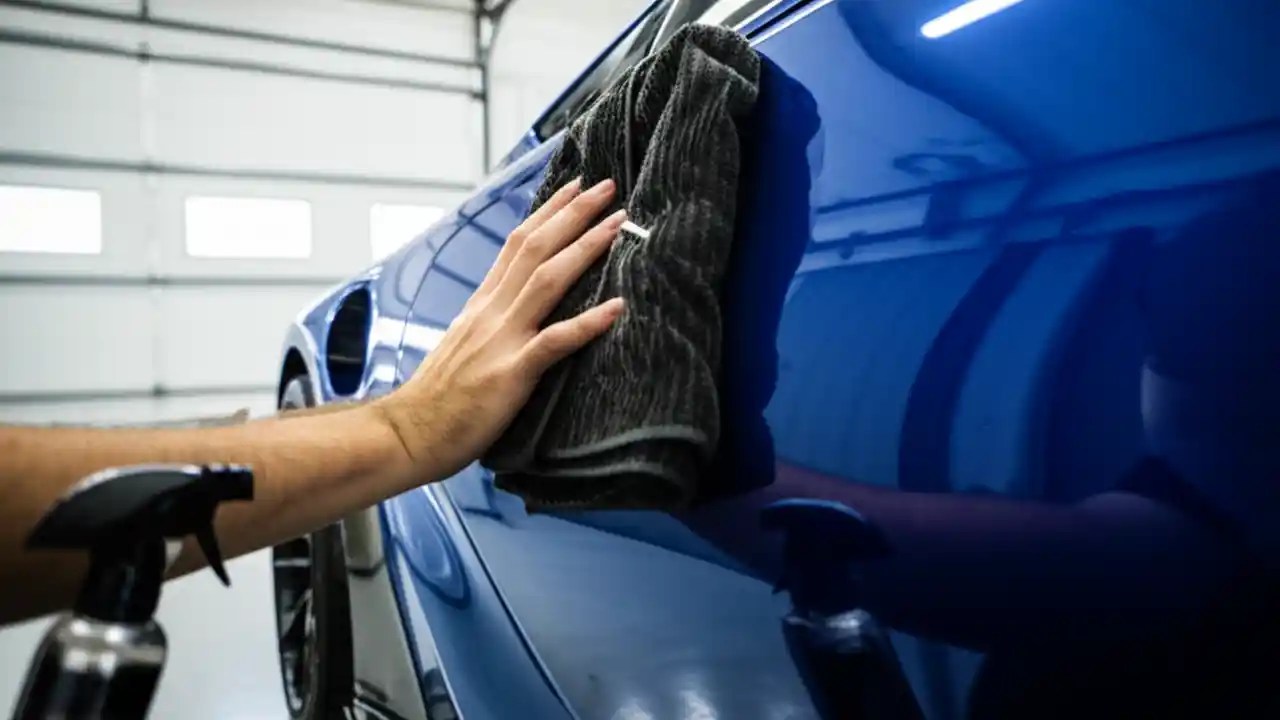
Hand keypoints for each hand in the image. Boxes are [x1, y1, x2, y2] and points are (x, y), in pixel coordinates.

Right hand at [374, 178, 626, 480]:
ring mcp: (501, 339)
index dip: (548, 212)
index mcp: (482, 305)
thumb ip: (491, 322)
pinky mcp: (511, 374)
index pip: (517, 244)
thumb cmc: (438, 399)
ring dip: (585, 247)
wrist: (408, 433)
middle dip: (573, 213)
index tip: (574, 188)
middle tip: (607, 186)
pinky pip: (554, 341)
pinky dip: (587, 323)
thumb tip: (516, 308)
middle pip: (535, 247)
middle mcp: (492, 312)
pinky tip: (616, 307)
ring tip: (618, 223)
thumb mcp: (464, 345)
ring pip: (547, 280)